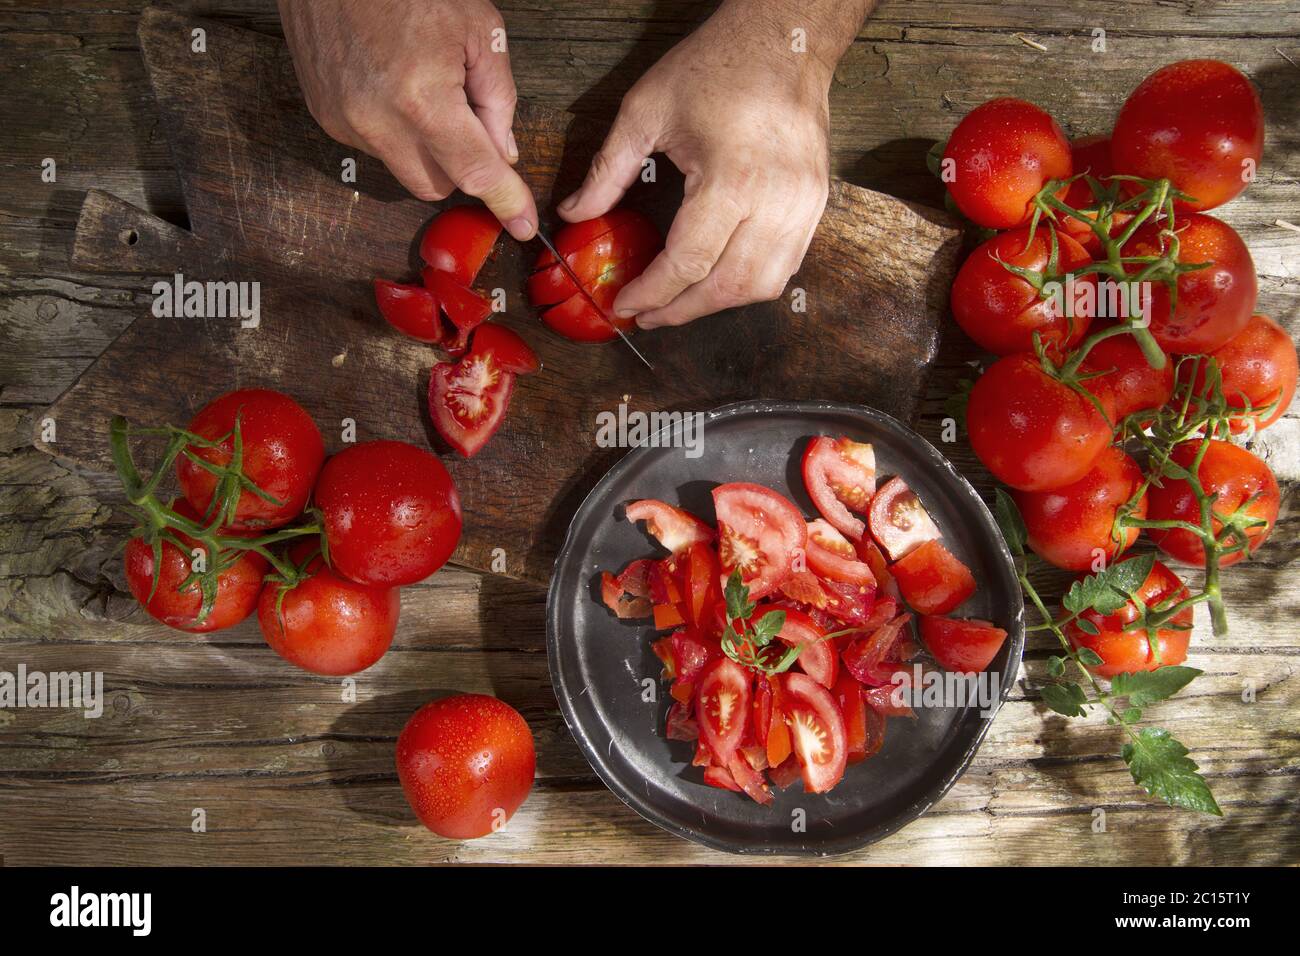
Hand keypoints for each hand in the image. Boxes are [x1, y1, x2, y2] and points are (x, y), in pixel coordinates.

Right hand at [278, 0, 536, 239]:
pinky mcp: (324, 115)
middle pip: (437, 185)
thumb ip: (498, 98)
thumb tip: (502, 151)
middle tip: (467, 111)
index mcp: (421, 98)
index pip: (473, 173)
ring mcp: (344, 121)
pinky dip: (393, 128)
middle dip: (460, 164)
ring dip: (425, 144)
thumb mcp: (478, 28)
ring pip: (405, 168)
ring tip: (422, 81)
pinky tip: (393, 81)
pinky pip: (374, 146)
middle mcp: (376, 120)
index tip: (522, 225)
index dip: (505, 201)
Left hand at [557, 1, 867, 327]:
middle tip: (649, 316)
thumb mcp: (645, 111)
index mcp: (731, 179)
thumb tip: (575, 213)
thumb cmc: (717, 65)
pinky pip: (787, 265)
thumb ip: (608, 169)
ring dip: (719, 304)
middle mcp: (775, 201)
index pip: (688, 262)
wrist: (783, 39)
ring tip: (681, 303)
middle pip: (728, 287)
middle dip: (684, 311)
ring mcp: (803, 207)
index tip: (626, 303)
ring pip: (764, 286)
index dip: (652, 292)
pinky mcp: (816, 205)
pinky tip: (719, 279)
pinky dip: (750, 283)